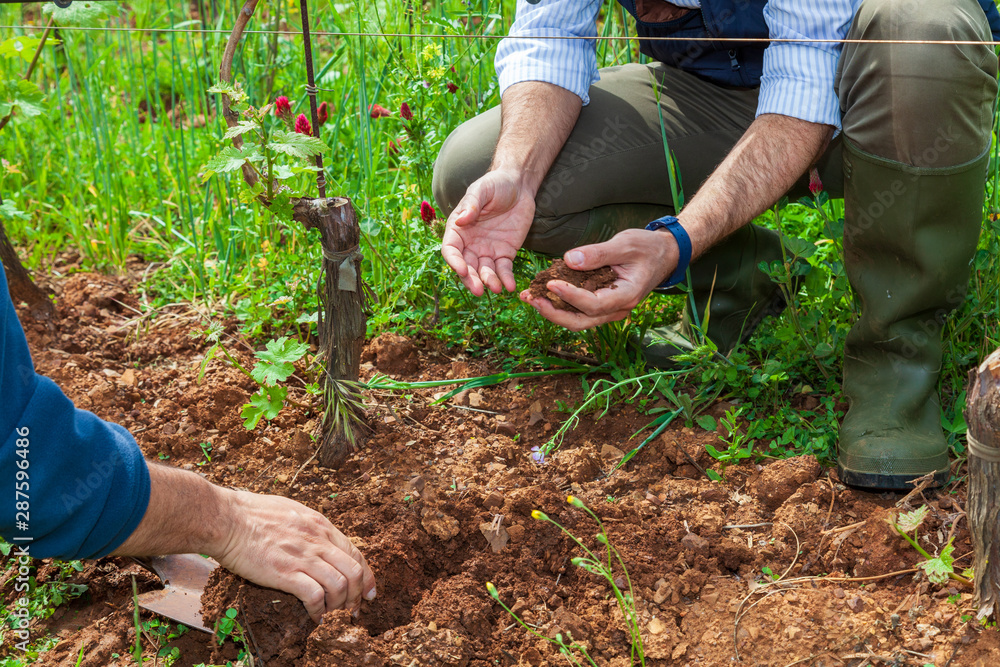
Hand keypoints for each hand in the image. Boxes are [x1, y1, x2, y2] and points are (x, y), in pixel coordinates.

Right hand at [213, 489, 375, 622]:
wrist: (226, 518)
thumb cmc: (251, 513)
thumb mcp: (291, 510)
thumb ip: (308, 526)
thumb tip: (317, 538)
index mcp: (320, 525)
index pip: (355, 553)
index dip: (367, 576)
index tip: (368, 591)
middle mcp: (317, 540)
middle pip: (355, 571)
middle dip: (358, 595)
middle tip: (351, 609)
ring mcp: (303, 556)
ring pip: (341, 586)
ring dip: (339, 604)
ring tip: (329, 612)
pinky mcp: (286, 573)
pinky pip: (315, 596)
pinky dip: (319, 611)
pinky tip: (313, 617)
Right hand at [441, 168, 534, 295]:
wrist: (519, 185)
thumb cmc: (496, 184)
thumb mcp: (482, 190)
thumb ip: (472, 204)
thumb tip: (461, 220)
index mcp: (458, 230)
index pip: (451, 250)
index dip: (455, 262)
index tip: (463, 270)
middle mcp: (470, 244)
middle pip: (466, 266)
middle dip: (471, 280)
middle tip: (478, 291)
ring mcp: (487, 250)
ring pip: (484, 271)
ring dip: (489, 281)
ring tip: (496, 288)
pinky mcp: (505, 253)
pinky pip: (504, 269)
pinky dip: (506, 279)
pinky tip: (509, 286)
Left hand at [520, 228, 677, 330]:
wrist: (663, 255)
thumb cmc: (647, 247)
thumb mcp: (625, 244)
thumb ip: (598, 253)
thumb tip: (569, 260)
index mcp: (626, 296)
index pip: (594, 304)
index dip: (570, 296)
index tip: (550, 284)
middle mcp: (617, 309)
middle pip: (580, 321)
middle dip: (552, 312)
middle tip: (530, 298)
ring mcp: (609, 310)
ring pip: (576, 320)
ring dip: (551, 310)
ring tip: (528, 296)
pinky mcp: (601, 304)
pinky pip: (578, 311)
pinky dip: (559, 304)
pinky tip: (542, 292)